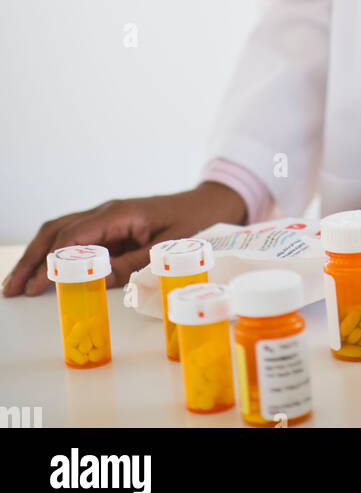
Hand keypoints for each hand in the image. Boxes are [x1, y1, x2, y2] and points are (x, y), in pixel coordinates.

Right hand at [1, 182, 246, 296]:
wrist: (209, 204)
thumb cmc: (193, 223)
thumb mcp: (168, 248)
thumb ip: (134, 263)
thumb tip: (98, 280)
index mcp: (119, 213)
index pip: (75, 237)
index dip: (53, 263)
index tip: (36, 286)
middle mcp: (106, 212)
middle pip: (58, 232)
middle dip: (33, 259)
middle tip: (12, 288)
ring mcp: (105, 218)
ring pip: (60, 232)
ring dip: (37, 255)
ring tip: (17, 283)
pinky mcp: (109, 227)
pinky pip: (75, 238)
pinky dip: (54, 254)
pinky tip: (42, 273)